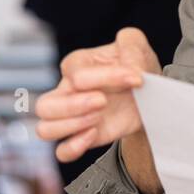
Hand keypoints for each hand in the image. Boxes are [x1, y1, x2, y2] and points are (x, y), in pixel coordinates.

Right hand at [34, 27, 160, 162]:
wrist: (149, 92)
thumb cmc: (135, 65)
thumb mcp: (136, 44)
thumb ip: (131, 42)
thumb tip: (128, 66)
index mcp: (75, 65)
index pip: (75, 74)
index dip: (107, 76)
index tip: (137, 77)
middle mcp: (67, 92)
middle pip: (44, 106)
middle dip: (73, 106)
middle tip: (103, 101)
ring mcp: (73, 117)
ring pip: (45, 129)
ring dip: (72, 126)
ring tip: (98, 117)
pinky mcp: (85, 136)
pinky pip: (63, 151)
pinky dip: (74, 147)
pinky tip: (94, 134)